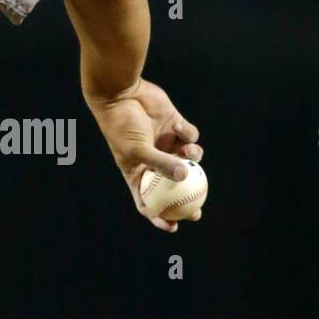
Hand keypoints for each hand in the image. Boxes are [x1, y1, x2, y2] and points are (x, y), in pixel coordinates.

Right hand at [82, 78, 203, 232]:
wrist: (120, 92)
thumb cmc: (121, 125)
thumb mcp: (137, 149)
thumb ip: (161, 164)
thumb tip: (185, 178)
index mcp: (137, 169)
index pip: (147, 199)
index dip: (160, 216)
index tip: (174, 226)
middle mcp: (153, 158)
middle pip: (174, 185)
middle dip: (187, 199)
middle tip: (198, 209)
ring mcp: (165, 142)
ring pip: (187, 159)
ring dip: (193, 158)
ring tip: (190, 153)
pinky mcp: (175, 125)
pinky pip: (189, 135)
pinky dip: (188, 134)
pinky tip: (178, 126)